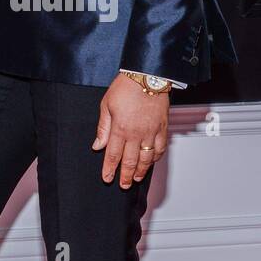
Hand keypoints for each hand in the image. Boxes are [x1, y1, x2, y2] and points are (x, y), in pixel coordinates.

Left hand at [92, 73, 168, 187]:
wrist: (148, 76)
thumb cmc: (126, 87)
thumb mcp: (106, 105)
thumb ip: (103, 127)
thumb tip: (97, 145)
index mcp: (120, 128)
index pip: (113, 155)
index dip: (110, 169)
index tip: (107, 178)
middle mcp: (136, 133)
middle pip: (130, 161)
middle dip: (125, 175)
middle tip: (123, 185)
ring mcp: (151, 132)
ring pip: (147, 158)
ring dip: (141, 171)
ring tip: (137, 178)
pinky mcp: (163, 127)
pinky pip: (160, 147)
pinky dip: (156, 157)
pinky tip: (152, 161)